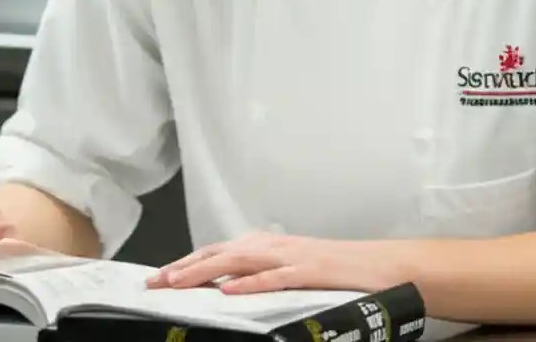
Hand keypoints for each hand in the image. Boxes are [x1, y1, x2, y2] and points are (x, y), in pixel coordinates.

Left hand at [145, 231, 410, 294]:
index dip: (184, 264)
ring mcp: (290, 256)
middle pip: (219, 253)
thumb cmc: (334, 270)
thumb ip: (257, 275)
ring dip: (206, 270)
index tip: (157, 277)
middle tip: (155, 281)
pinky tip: (231, 290)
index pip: (215, 252)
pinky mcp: (310, 271)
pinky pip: (276, 277)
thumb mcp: (288, 270)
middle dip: (184, 267)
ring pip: (239, 260)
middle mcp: (272, 246)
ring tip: (179, 282)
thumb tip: (224, 288)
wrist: (380, 264)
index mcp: (265, 246)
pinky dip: (252, 283)